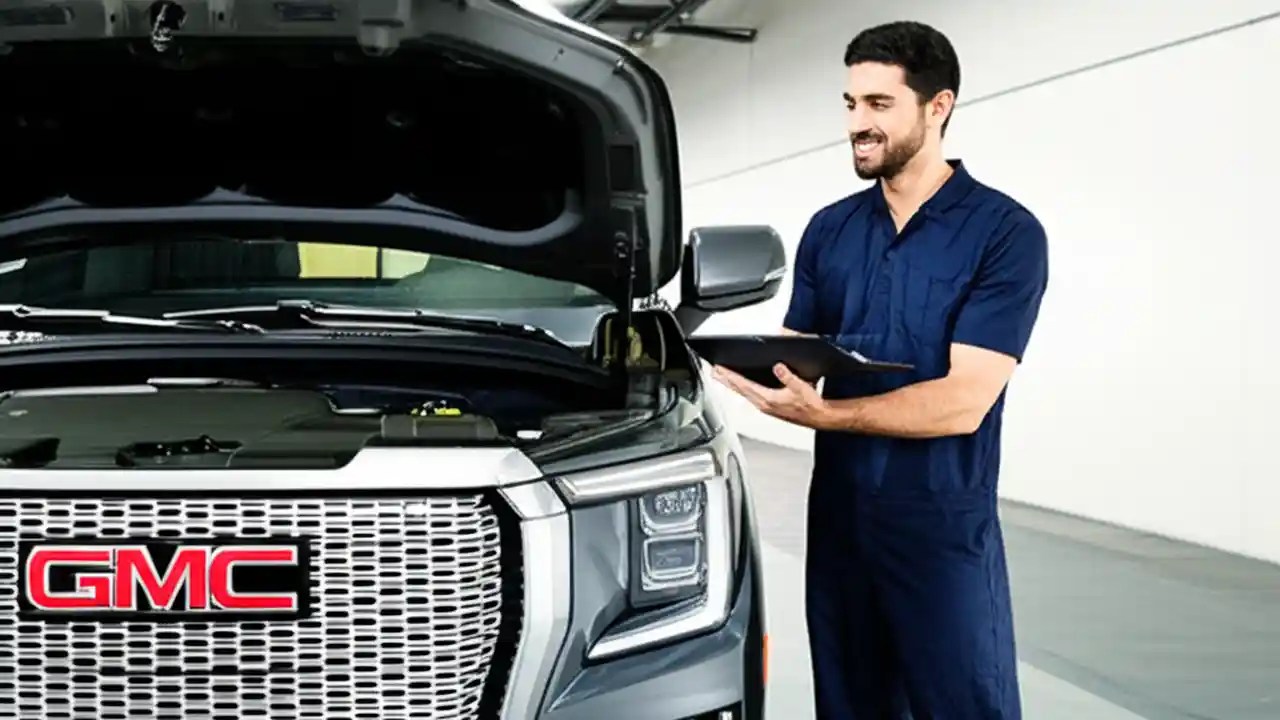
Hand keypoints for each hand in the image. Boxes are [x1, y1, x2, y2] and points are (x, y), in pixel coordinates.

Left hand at [712, 363, 832, 429]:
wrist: (818, 417)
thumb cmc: (810, 405)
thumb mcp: (800, 386)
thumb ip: (788, 376)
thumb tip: (778, 367)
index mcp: (768, 399)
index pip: (744, 385)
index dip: (731, 377)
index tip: (720, 370)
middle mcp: (764, 404)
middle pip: (740, 390)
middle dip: (727, 380)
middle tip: (715, 372)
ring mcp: (766, 407)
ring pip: (744, 394)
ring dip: (734, 385)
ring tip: (724, 377)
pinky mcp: (770, 407)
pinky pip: (751, 396)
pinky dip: (743, 389)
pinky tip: (742, 386)